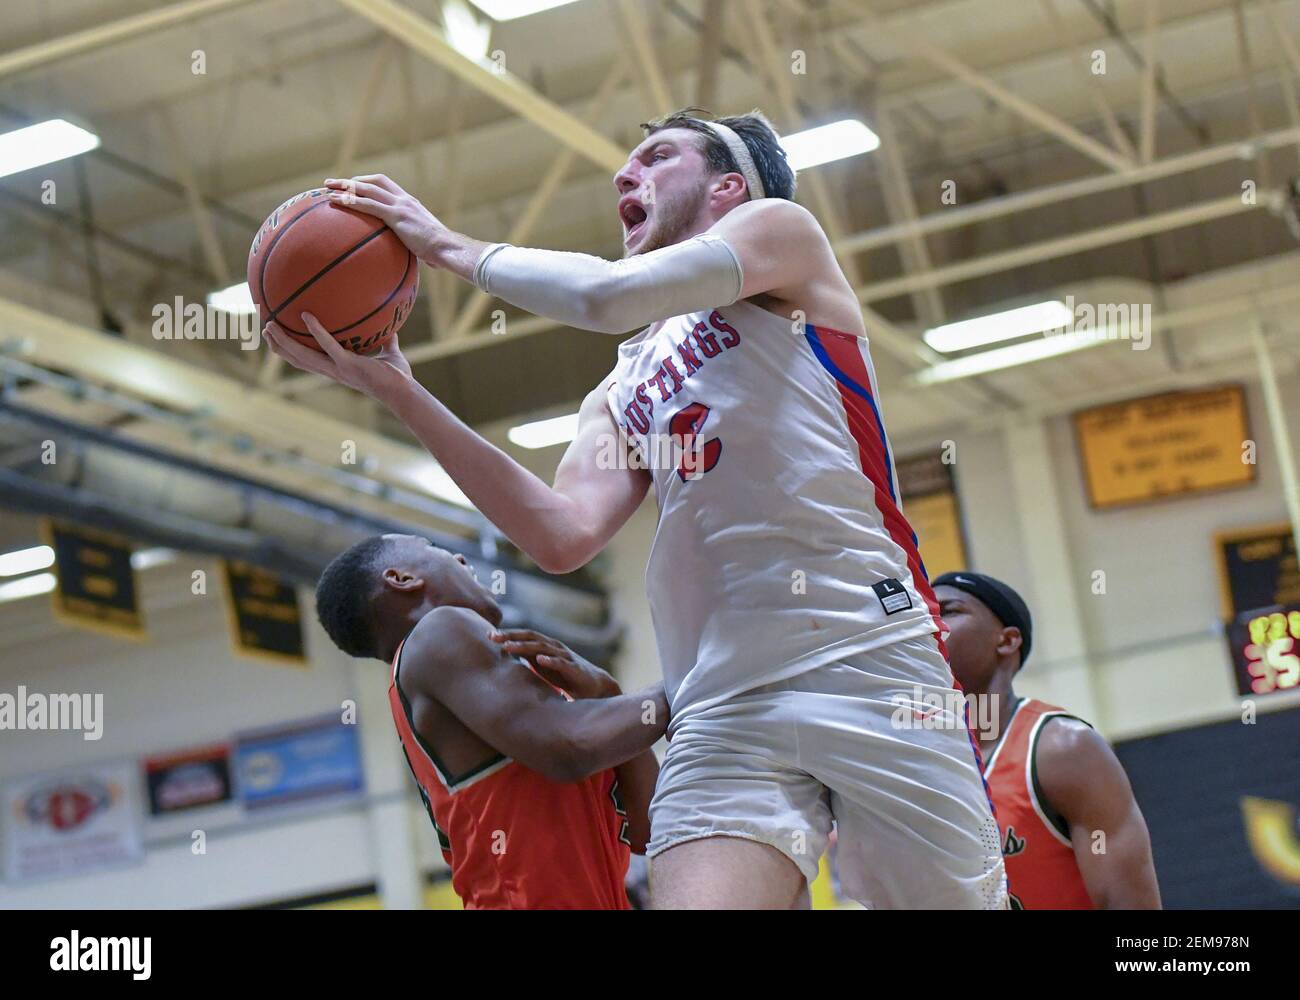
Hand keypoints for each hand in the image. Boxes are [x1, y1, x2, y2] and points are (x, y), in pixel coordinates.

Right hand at [263, 313, 412, 401]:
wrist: (404, 391)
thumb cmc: (398, 376)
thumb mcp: (389, 354)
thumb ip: (387, 342)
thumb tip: (392, 327)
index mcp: (337, 368)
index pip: (308, 360)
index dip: (291, 350)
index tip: (279, 337)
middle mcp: (332, 370)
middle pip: (296, 359)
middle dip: (279, 345)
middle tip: (264, 328)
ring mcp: (338, 369)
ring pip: (303, 355)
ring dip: (285, 340)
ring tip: (270, 324)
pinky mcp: (347, 364)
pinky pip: (328, 345)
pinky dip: (317, 331)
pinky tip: (307, 315)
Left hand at [324, 174, 444, 263]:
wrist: (447, 248)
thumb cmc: (439, 252)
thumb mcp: (424, 244)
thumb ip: (413, 246)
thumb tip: (413, 261)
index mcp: (411, 204)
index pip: (387, 185)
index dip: (368, 182)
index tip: (354, 185)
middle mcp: (405, 200)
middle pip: (375, 181)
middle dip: (353, 180)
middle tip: (334, 183)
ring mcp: (400, 206)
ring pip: (368, 189)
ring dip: (345, 186)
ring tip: (327, 187)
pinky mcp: (396, 215)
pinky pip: (368, 205)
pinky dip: (350, 201)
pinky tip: (335, 202)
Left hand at [491, 628, 620, 699]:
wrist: (594, 686)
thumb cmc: (565, 676)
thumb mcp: (542, 667)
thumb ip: (527, 659)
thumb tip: (504, 658)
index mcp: (545, 646)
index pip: (524, 636)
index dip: (507, 634)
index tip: (489, 635)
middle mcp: (554, 647)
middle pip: (530, 637)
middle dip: (511, 636)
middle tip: (493, 637)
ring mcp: (565, 656)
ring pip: (542, 648)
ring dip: (525, 646)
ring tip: (509, 647)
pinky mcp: (574, 668)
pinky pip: (561, 663)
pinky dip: (550, 660)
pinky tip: (540, 660)